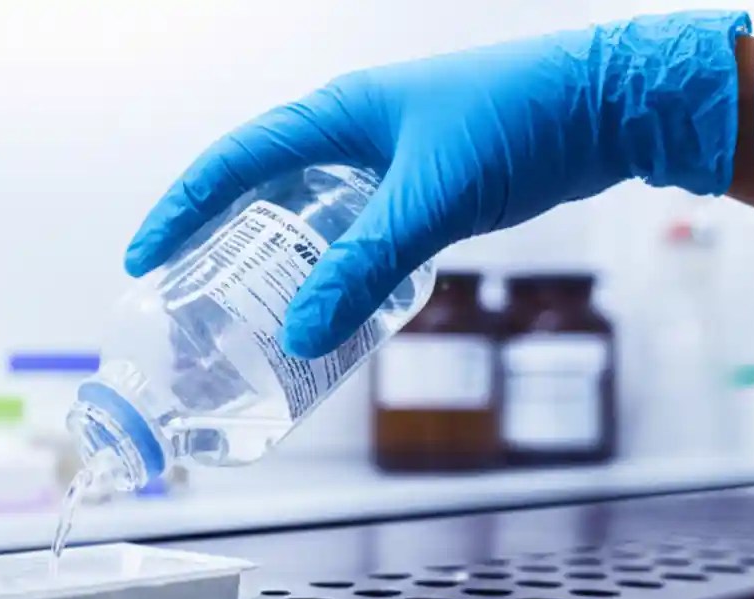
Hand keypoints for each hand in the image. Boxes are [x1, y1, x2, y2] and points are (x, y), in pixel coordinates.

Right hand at [126, 11, 749, 357]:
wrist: (611, 105)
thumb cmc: (521, 122)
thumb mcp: (431, 199)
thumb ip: (364, 267)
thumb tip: (302, 338)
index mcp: (336, 115)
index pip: (233, 162)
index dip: (180, 210)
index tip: (142, 259)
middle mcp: (351, 132)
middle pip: (258, 189)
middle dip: (213, 240)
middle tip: (181, 297)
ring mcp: (385, 159)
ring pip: (305, 213)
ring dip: (270, 259)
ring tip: (240, 314)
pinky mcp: (419, 185)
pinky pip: (350, 229)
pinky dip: (326, 266)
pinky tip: (323, 303)